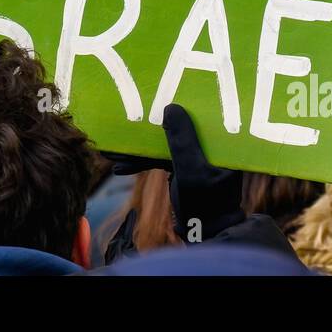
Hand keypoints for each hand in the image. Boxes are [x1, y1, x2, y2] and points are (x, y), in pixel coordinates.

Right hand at [101, 103, 243, 242]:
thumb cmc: (205, 203)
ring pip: (162, 142)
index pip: (198, 111)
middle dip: (147, 127)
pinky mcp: (182, 165)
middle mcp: (208, 142)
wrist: (204, 233)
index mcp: (220, 139)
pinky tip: (120, 167)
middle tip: (123, 122)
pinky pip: (159, 157)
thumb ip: (182, 141)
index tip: (151, 97)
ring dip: (138, 148)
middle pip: (175, 125)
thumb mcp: (192, 171)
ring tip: (111, 151)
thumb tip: (170, 107)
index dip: (175, 101)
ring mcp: (193, 153)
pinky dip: (142, 162)